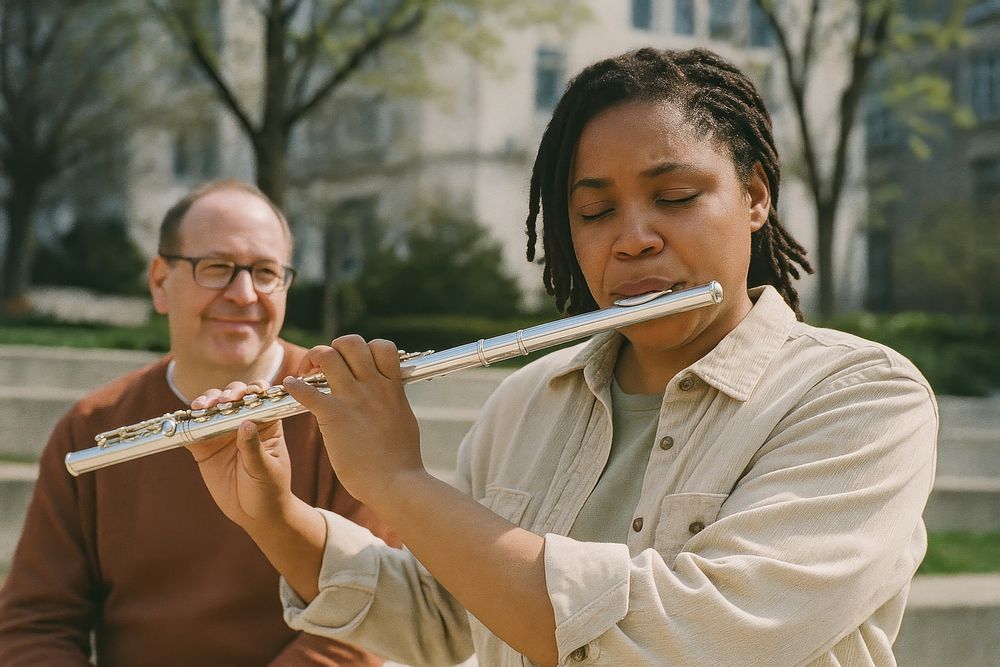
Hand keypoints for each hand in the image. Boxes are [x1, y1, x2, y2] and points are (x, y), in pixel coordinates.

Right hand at [186, 381, 293, 531]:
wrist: (255, 515)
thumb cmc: (270, 489)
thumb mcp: (265, 469)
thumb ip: (254, 448)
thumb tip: (246, 424)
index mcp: (266, 423)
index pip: (261, 398)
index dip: (254, 390)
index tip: (248, 393)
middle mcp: (243, 421)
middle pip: (234, 397)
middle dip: (227, 393)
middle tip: (223, 400)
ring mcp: (222, 432)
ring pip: (212, 408)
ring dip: (207, 401)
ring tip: (204, 406)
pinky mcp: (204, 446)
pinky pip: (193, 430)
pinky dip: (188, 423)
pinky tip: (187, 419)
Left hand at [284, 335, 423, 504]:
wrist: (396, 483)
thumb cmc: (401, 459)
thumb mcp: (404, 418)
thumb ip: (394, 401)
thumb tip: (391, 394)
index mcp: (391, 387)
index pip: (381, 346)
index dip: (366, 349)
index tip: (356, 365)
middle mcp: (372, 386)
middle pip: (350, 342)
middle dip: (335, 349)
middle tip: (326, 367)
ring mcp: (353, 399)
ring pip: (326, 356)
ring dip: (313, 362)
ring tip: (307, 374)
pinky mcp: (334, 416)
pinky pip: (306, 390)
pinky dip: (294, 386)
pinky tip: (291, 387)